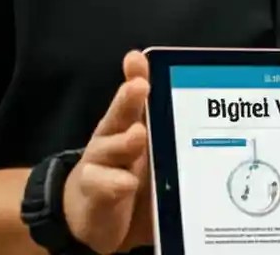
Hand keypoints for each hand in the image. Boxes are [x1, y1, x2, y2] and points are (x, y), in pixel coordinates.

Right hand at [62, 50, 154, 253]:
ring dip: (122, 142)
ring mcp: (99, 168)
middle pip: (118, 118)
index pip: (134, 99)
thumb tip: (187, 99)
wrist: (94, 220)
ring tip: (138, 135)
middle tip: (140, 86)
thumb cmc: (132, 179)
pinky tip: (126, 183)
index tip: (137, 59)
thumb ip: (164, 126)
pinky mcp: (92, 196)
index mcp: (130, 128)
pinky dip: (113, 185)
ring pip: (107, 150)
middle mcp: (112, 142)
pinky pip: (100, 187)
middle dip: (128, 101)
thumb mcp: (152, 154)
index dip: (135, 76)